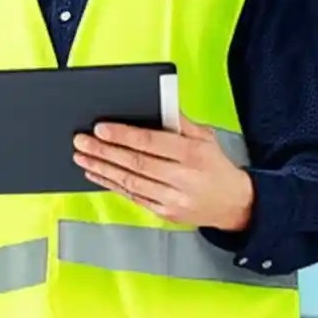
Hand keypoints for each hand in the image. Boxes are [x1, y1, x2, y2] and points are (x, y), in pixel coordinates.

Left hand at [72, 114, 253, 230]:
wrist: (235, 204)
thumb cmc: (216, 166)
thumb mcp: (205, 136)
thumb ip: (179, 121)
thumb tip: (155, 104)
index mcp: (193, 153)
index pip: (151, 142)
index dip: (123, 135)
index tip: (101, 128)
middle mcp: (183, 178)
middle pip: (136, 163)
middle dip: (104, 151)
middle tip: (81, 141)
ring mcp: (173, 199)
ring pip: (130, 182)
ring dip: (102, 168)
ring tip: (82, 156)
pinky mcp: (166, 213)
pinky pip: (133, 197)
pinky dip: (111, 185)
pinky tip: (97, 174)